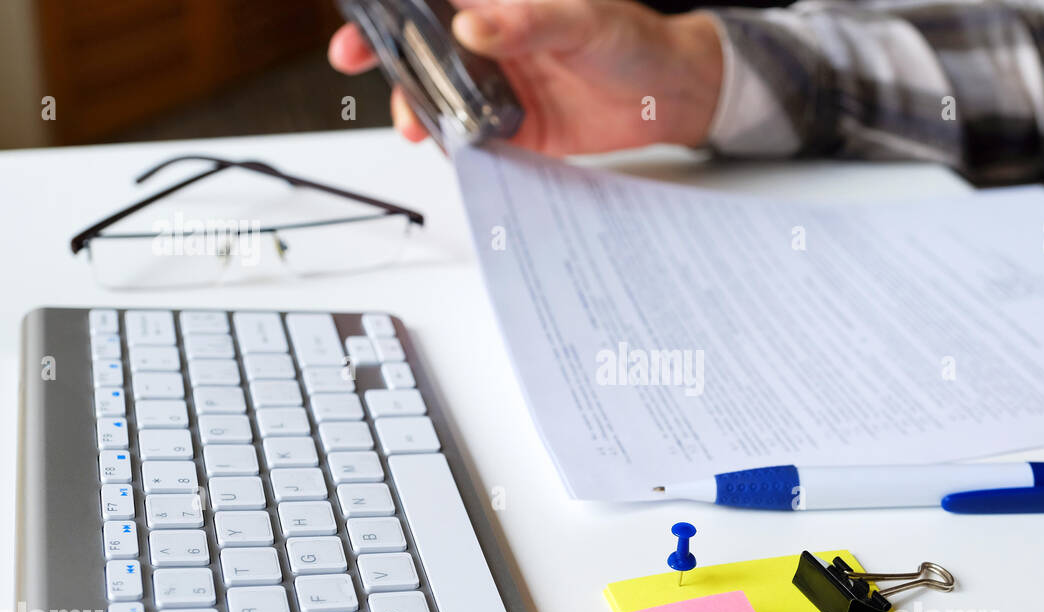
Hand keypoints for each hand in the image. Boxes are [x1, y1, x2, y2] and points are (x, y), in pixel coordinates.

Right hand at [328, 0, 722, 154]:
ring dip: (420, 111)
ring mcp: (499, 89)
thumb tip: (474, 28)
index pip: (428, 3)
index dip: (386, 15)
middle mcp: (490, 46)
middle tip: (363, 72)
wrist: (668, 93)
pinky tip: (451, 149)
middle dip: (386, 63)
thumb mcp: (579, 20)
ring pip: (441, 99)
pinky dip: (457, 148)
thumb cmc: (630, 39)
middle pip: (420, 52)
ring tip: (417, 123)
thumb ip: (526, 23)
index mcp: (497, 7)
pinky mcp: (515, 131)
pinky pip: (474, 141)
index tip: (358, 30)